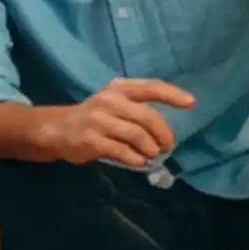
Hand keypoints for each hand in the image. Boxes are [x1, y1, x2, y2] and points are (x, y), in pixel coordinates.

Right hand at [43, 77, 194, 166]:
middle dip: (163, 135)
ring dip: (150, 149)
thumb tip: (166, 134)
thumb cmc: (95, 117)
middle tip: (167, 146)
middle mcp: (108, 101)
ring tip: (149, 155)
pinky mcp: (92, 140)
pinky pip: (124, 152)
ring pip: (138, 136)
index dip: (172, 95)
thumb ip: (138, 109)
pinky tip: (136, 161)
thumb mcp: (114, 103)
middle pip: (148, 118)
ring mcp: (99, 120)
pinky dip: (136, 159)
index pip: (150, 87)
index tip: (191, 103)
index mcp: (118, 89)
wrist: (57, 128)